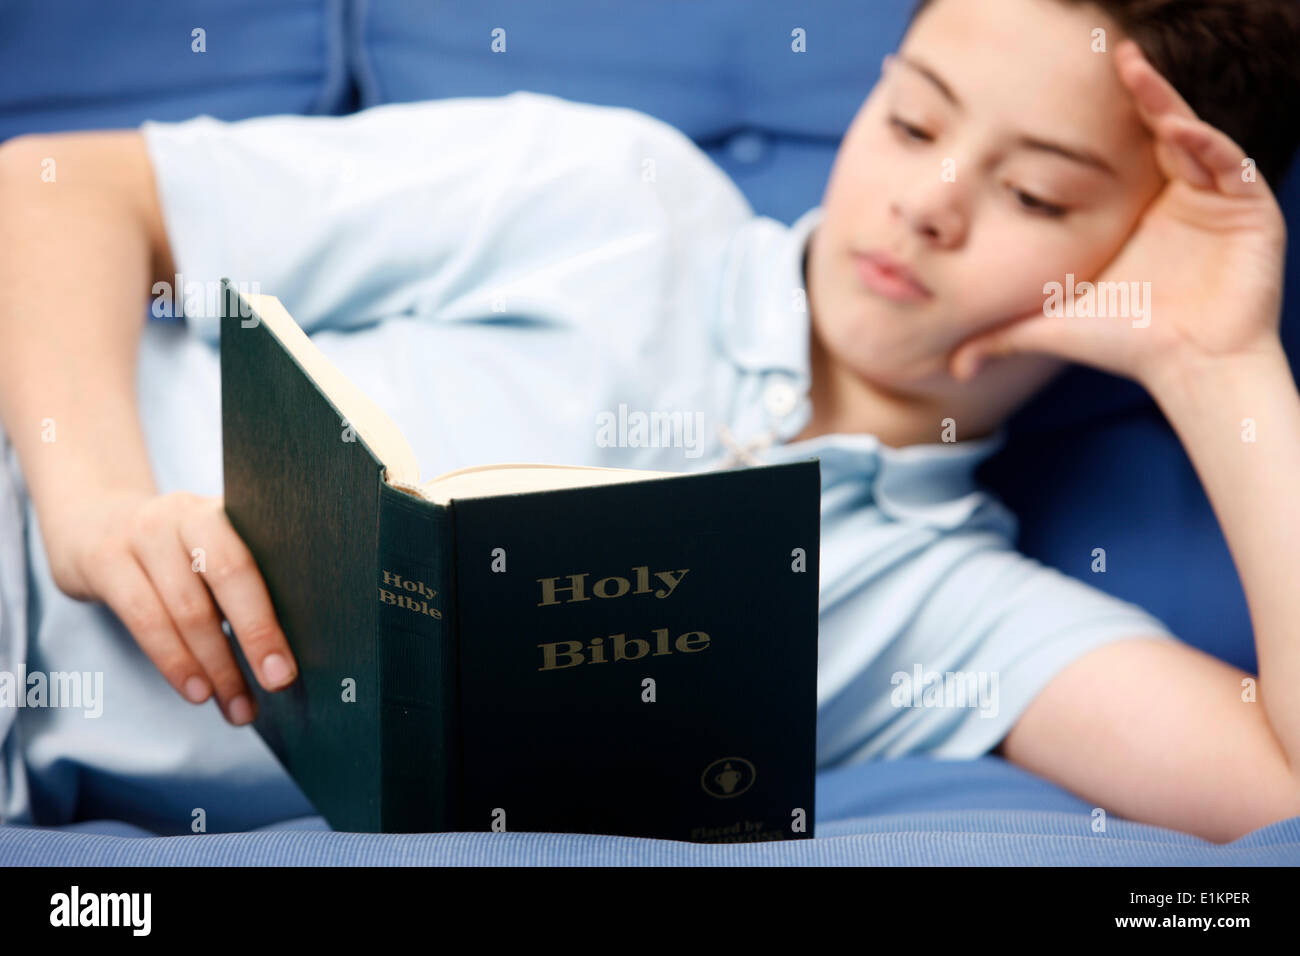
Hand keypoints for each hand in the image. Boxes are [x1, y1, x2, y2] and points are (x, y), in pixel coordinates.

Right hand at [46, 490, 297, 724]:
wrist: (91, 524)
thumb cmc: (175, 553)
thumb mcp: (212, 550)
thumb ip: (251, 580)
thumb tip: (290, 650)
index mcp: (228, 509)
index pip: (265, 555)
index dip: (281, 608)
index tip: (293, 661)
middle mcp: (188, 512)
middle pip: (231, 573)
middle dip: (257, 634)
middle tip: (278, 682)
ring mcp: (144, 532)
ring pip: (189, 607)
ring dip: (217, 666)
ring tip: (238, 707)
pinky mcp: (106, 560)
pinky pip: (146, 618)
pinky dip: (175, 661)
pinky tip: (196, 692)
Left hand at [950, 40, 1287, 392]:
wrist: (1187, 370)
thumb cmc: (1125, 345)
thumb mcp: (1050, 326)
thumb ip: (1000, 336)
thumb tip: (952, 366)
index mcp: (1138, 213)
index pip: (1125, 150)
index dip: (1108, 116)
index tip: (1077, 84)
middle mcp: (1180, 200)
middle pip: (1162, 130)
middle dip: (1143, 93)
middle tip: (1119, 56)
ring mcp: (1219, 203)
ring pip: (1198, 138)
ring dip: (1172, 107)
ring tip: (1140, 79)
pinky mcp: (1252, 213)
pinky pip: (1233, 165)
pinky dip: (1210, 144)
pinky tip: (1179, 131)